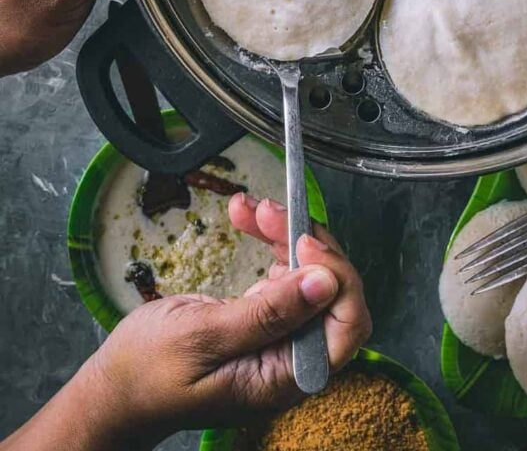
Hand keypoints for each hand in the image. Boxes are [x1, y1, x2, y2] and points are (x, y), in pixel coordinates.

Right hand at [82, 199, 370, 446]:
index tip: (303, 240)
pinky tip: (248, 217)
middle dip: (305, 241)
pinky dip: (269, 239)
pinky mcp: (265, 313)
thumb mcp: (204, 338)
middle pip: (331, 288)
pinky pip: (283, 270)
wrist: (114, 383)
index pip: (347, 323)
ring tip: (252, 208)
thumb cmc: (148, 373)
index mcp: (287, 374)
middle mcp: (292, 355)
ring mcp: (280, 333)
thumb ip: (268, 314)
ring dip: (285, 232)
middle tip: (268, 211)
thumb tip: (324, 282)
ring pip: (308, 271)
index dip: (337, 276)